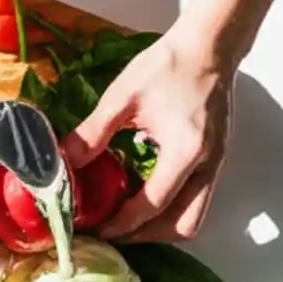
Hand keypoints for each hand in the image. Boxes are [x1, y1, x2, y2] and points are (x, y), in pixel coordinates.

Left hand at [63, 32, 234, 242]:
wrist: (208, 47)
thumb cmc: (168, 65)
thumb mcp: (123, 96)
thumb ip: (94, 132)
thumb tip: (66, 161)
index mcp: (184, 150)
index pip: (153, 205)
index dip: (124, 224)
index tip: (100, 230)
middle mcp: (207, 165)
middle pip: (184, 225)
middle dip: (148, 235)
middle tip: (115, 231)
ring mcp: (216, 165)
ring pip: (194, 217)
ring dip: (163, 226)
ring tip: (130, 219)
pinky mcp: (216, 160)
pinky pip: (197, 200)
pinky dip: (172, 208)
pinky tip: (147, 196)